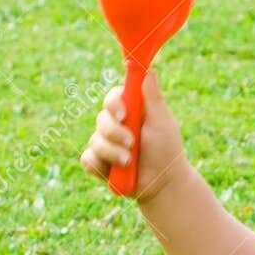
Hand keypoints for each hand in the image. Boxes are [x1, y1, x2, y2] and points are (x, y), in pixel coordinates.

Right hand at [80, 69, 189, 204]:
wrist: (162, 183)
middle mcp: (115, 124)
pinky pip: (88, 159)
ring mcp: (105, 143)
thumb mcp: (162, 122)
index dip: (114, 104)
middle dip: (115, 134)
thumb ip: (153, 98)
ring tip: (129, 163)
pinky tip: (115, 171)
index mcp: (130, 110)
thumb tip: (148, 70)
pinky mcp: (99, 162)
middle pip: (101, 119)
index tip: (124, 114)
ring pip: (95, 141)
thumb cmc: (166, 150)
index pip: (113, 98)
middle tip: (132, 144)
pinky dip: (100, 165)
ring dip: (113, 153)